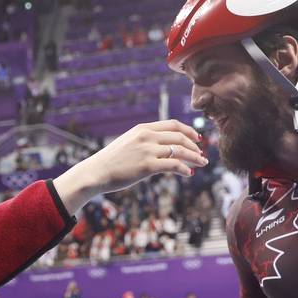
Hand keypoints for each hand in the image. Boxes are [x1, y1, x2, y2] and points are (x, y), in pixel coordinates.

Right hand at [54, 121, 207, 212]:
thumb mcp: (128, 144)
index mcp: (143, 129)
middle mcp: (147, 136)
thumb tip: (160, 149)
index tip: (197, 138)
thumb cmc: (111, 162)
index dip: (188, 131)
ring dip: (194, 157)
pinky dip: (185, 169)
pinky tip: (189, 173)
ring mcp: (148, 150)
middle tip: (202, 154)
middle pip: (179, 137)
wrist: (96, 172)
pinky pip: (174, 165)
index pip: (173, 125)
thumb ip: (144, 142)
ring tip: (202, 163)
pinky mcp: (148, 166)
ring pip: (180, 151)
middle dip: (194, 145)